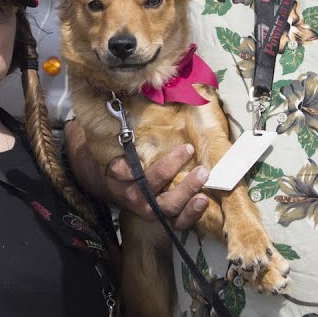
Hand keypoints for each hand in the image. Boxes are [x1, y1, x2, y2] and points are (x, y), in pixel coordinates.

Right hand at [65, 120, 209, 230]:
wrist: (115, 185)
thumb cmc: (121, 156)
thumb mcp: (114, 140)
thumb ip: (118, 124)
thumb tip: (118, 94)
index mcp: (115, 175)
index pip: (120, 172)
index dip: (129, 168)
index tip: (140, 155)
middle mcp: (129, 194)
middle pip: (146, 190)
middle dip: (166, 172)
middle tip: (187, 150)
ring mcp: (146, 208)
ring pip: (164, 207)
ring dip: (185, 192)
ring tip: (202, 173)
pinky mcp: (161, 216)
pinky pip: (176, 222)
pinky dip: (191, 214)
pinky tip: (203, 200)